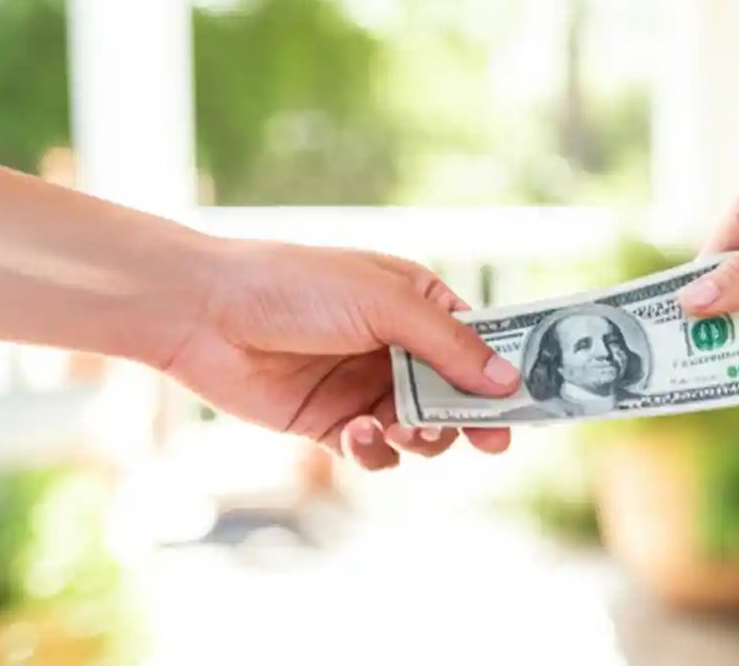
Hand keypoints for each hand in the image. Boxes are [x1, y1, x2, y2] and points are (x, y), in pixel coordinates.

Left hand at [164, 240, 519, 469]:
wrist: (205, 313)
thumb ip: (449, 346)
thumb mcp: (385, 304)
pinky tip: (357, 435)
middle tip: (491, 441)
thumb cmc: (296, 286)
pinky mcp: (332, 423)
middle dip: (473, 418)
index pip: (480, 341)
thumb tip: (508, 381)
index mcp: (418, 303)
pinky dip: (376, 451)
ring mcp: (366, 387)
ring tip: (406, 432)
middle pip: (458, 395)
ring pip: (422, 430)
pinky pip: (376, 451)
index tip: (532, 400)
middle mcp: (398, 347)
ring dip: (424, 438)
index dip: (508, 371)